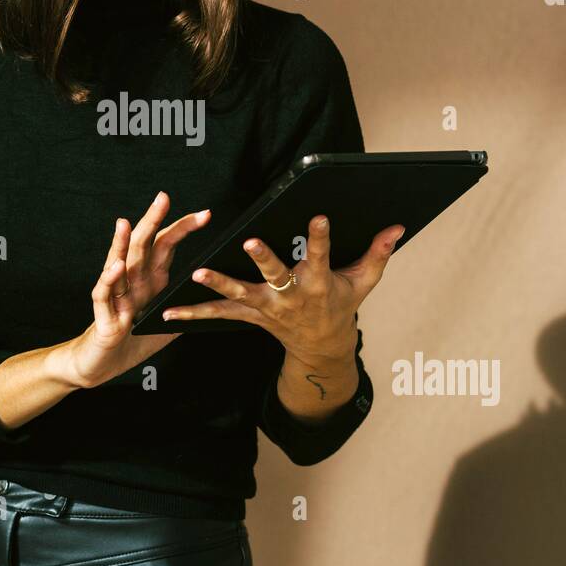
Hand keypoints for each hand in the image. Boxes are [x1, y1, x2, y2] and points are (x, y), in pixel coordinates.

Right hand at [67, 191, 212, 388]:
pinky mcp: (104, 318)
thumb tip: (213, 303)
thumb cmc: (131, 342)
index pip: (166, 246)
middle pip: (141, 246)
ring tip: (126, 222)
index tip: (205, 214)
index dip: (183, 229)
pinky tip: (117, 266)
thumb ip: (185, 312)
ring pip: (117, 265)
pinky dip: (109, 279)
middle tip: (163, 198)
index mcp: (150, 281)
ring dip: (121, 244)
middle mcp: (132, 282)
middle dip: (152, 221)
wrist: (99, 366)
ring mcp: (116, 298)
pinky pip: (104, 295)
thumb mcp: (167, 326)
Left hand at [161, 215, 405, 362]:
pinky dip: (193, 313)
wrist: (322, 347)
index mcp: (317, 284)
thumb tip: (398, 227)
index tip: (317, 217)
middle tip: (248, 241)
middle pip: (274, 275)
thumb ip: (379, 253)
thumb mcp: (364, 282)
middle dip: (262, 258)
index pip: (319, 255)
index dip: (318, 237)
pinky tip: (168, 312)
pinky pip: (218, 315)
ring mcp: (267, 307)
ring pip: (239, 295)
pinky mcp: (249, 315)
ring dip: (218, 284)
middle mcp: (289, 296)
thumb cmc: (342, 305)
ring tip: (198, 273)